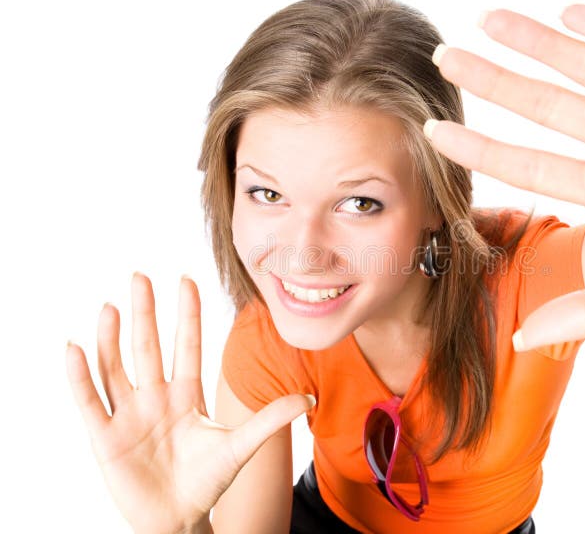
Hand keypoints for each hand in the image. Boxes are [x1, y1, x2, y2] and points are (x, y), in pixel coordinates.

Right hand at [66, 273, 312, 533]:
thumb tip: (310, 398)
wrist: (179, 519)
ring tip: (111, 306)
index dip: (186, 314)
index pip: (186, 345)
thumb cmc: (209, 481)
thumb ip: (271, 419)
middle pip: (148, 346)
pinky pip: (91, 400)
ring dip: (111, 337)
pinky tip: (74, 347)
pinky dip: (80, 375)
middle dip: (145, 312)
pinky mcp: (106, 437)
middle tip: (140, 275)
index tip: (186, 279)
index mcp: (186, 394)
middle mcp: (156, 397)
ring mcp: (130, 414)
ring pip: (117, 367)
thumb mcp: (240, 446)